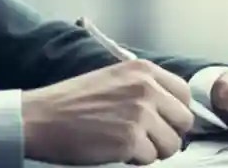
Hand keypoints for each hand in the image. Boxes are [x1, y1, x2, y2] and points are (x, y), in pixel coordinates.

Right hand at [21, 59, 196, 165]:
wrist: (42, 117)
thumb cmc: (74, 101)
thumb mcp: (114, 79)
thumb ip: (145, 87)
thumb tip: (172, 110)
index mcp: (143, 70)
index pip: (184, 94)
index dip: (174, 112)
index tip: (160, 121)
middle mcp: (146, 88)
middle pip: (184, 121)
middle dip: (167, 134)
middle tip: (143, 137)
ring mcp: (140, 114)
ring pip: (172, 144)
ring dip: (152, 150)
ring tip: (126, 142)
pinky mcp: (130, 139)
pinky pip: (150, 159)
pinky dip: (135, 160)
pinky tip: (115, 149)